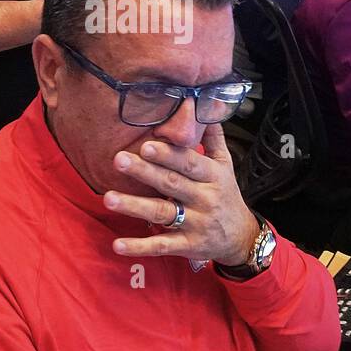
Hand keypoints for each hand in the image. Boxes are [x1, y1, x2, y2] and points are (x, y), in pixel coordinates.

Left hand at [104, 123, 257, 266]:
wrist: (241, 237)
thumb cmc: (226, 195)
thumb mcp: (225, 165)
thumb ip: (213, 137)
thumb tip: (203, 104)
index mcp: (212, 176)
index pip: (188, 163)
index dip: (168, 154)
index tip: (146, 145)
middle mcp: (204, 198)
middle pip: (171, 183)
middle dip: (144, 172)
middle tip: (119, 160)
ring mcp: (195, 223)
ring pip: (162, 213)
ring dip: (134, 206)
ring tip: (108, 198)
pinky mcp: (187, 246)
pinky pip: (161, 246)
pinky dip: (140, 246)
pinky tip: (118, 244)